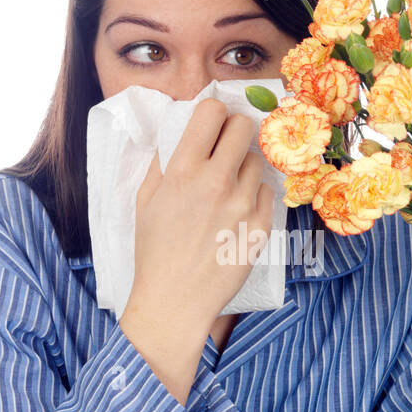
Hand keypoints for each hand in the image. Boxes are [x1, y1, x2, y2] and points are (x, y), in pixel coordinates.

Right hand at [127, 98, 274, 331]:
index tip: (212, 125)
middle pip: (244, 126)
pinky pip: (265, 193)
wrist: (175, 300)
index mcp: (183, 170)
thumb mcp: (145, 200)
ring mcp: (242, 203)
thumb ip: (163, 162)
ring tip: (227, 189)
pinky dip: (253, 197)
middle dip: (235, 131)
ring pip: (257, 161)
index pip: (213, 111)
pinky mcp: (260, 226)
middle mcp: (216, 181)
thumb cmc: (154, 252)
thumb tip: (179, 134)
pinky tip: (236, 213)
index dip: (214, 113)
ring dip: (244, 167)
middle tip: (227, 147)